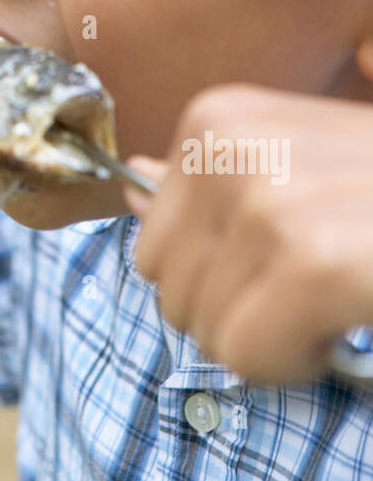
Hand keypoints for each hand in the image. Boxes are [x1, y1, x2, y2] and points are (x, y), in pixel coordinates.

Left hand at [122, 85, 372, 381]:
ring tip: (336, 289)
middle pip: (168, 294)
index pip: (149, 249)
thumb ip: (213, 174)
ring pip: (206, 332)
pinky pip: (247, 355)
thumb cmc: (372, 188)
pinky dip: (296, 363)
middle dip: (239, 310)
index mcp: (216, 117)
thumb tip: (131, 174)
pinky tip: (344, 318)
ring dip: (274, 337)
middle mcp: (228, 145)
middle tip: (318, 276)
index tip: (288, 252)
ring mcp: (269, 200)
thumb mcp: (294, 161)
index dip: (218, 275)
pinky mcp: (314, 262)